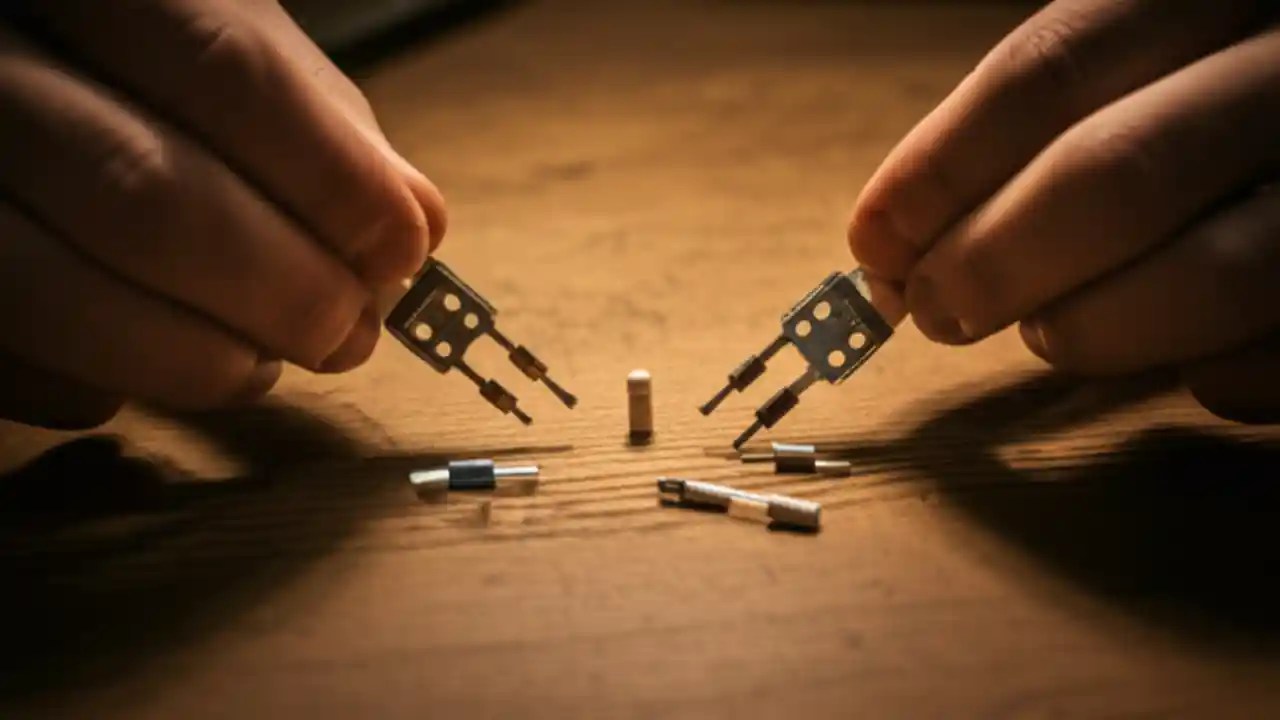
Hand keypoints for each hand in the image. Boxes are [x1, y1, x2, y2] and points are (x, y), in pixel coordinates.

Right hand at [0, 0, 445, 428]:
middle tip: (346, 329)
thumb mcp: (225, 40)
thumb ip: (320, 120)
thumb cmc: (133, 66)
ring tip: (263, 360)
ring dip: (201, 360)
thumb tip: (412, 224)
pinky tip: (156, 356)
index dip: (334, 181)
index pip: (227, 71)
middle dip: (284, 291)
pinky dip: (107, 384)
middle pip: (148, 197)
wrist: (13, 81)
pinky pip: (15, 362)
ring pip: (60, 296)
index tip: (401, 250)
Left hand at [848, 0, 1279, 421]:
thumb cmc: (1213, 116)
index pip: (1052, 68)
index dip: (942, 167)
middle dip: (994, 262)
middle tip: (935, 309)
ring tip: (1052, 331)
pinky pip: (1270, 358)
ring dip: (1089, 328)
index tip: (876, 242)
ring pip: (1213, 275)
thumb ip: (1036, 133)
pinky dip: (1204, 375)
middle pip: (1116, 172)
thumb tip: (891, 244)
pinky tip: (1177, 356)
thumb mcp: (1142, 72)